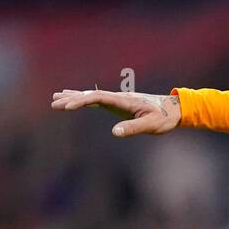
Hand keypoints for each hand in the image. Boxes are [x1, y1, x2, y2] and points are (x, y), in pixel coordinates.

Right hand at [50, 88, 181, 136]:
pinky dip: (85, 100)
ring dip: (75, 97)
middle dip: (71, 99)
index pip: (97, 98)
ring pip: (92, 97)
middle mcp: (118, 98)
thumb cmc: (164, 118)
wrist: (174, 110)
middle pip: (90, 95)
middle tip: (53, 102)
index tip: (67, 105)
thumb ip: (133, 128)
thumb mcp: (151, 125)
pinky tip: (77, 100)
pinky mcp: (120, 105)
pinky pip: (99, 101)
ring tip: (56, 97)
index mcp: (123, 100)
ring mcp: (118, 100)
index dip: (81, 101)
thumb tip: (114, 132)